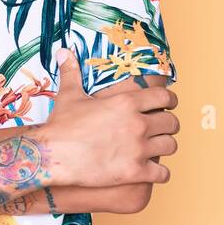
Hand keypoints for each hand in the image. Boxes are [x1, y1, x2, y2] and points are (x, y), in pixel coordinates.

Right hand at [43, 48, 178, 187]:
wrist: (51, 156)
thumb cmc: (60, 126)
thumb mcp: (69, 96)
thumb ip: (71, 72)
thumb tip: (63, 51)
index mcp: (126, 103)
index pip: (164, 97)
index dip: (170, 101)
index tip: (169, 105)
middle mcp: (137, 124)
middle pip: (172, 123)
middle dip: (169, 125)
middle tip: (162, 129)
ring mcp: (138, 149)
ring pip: (170, 146)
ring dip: (165, 147)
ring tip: (157, 149)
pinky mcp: (135, 171)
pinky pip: (162, 173)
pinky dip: (160, 173)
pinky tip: (153, 171)